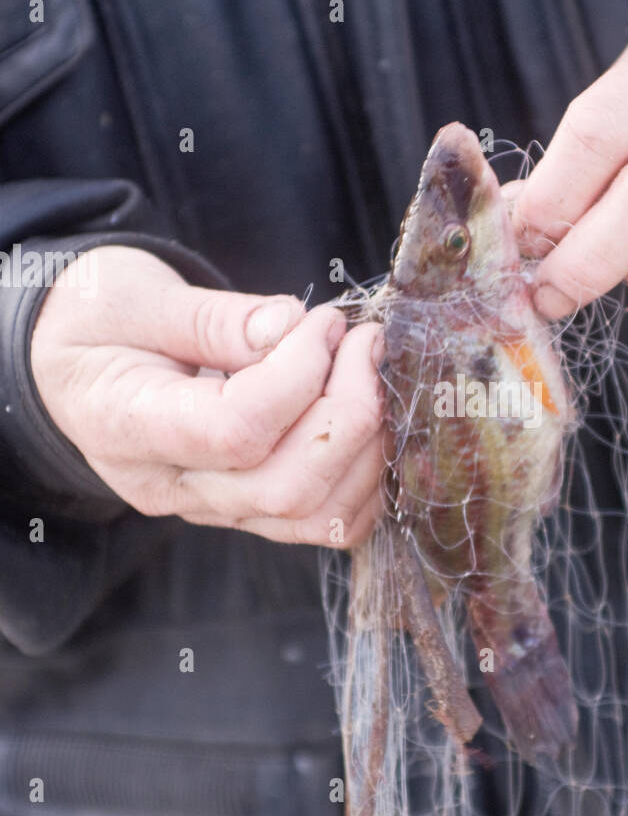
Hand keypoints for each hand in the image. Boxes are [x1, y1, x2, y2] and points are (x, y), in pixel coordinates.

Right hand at [30, 245, 385, 546]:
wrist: (71, 362)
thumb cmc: (96, 321)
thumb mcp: (135, 296)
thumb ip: (213, 317)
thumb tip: (290, 325)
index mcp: (126, 427)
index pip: (235, 430)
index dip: (300, 375)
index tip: (326, 321)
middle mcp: (172, 486)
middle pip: (288, 487)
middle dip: (350, 412)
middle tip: (364, 340)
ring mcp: (212, 508)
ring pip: (318, 516)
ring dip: (367, 446)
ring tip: (368, 370)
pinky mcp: (247, 509)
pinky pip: (325, 520)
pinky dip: (365, 476)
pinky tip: (366, 412)